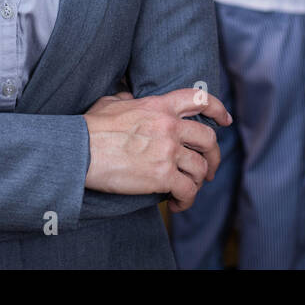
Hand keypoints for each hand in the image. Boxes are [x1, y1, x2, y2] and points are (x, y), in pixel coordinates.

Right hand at [83, 88, 231, 212]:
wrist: (79, 150)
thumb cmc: (90, 128)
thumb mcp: (111, 103)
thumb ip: (128, 99)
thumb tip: (131, 99)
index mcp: (160, 106)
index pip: (200, 99)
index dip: (218, 110)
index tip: (225, 121)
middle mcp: (170, 126)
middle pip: (209, 139)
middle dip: (213, 157)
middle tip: (208, 169)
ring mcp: (169, 151)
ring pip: (201, 168)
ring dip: (198, 182)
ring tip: (186, 191)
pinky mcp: (162, 176)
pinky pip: (188, 190)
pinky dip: (186, 201)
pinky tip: (176, 205)